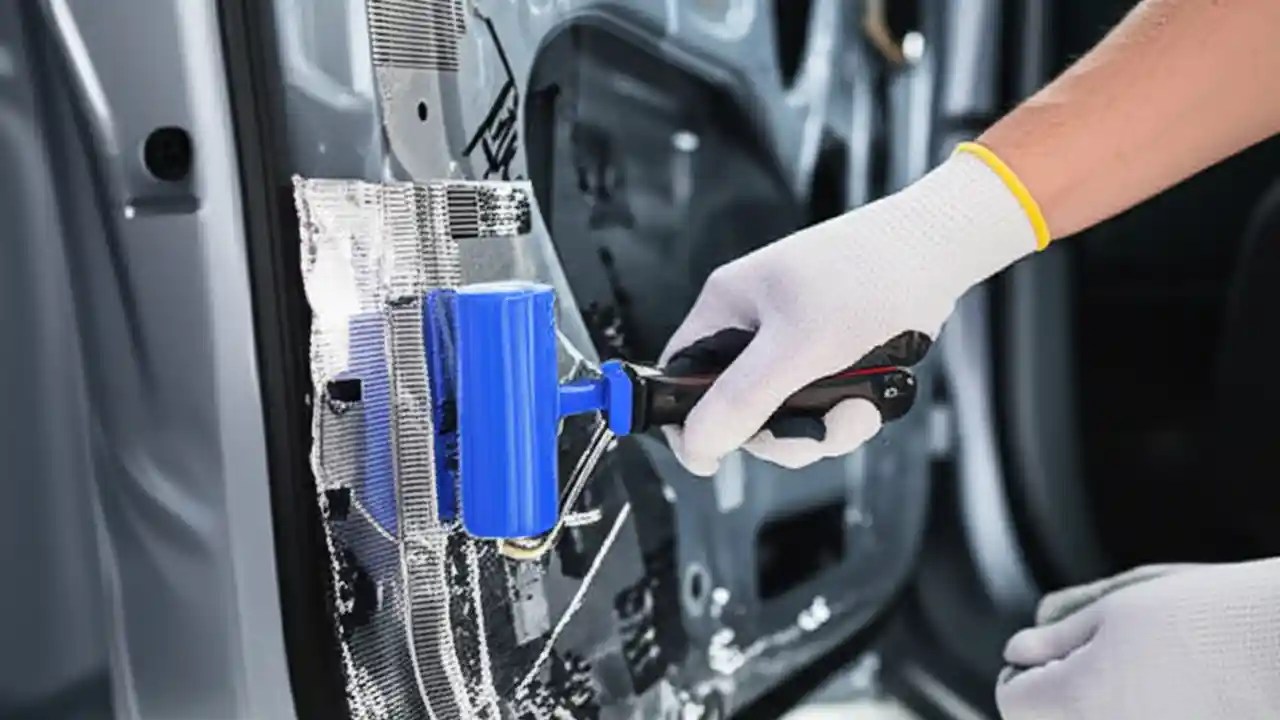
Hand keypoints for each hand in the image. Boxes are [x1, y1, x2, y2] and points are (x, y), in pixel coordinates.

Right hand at [659, 150, 1037, 474]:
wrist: (940, 250)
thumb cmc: (869, 274)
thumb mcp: (800, 346)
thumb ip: (745, 398)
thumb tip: (696, 444)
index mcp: (726, 309)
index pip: (679, 376)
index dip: (688, 422)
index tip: (712, 459)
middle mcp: (753, 329)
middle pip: (738, 412)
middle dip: (783, 432)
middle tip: (815, 429)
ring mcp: (792, 346)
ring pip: (787, 419)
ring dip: (826, 428)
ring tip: (858, 407)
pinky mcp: (830, 358)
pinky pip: (823, 410)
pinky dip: (850, 414)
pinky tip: (874, 396)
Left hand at [997, 559, 1279, 719]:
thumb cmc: (1205, 617)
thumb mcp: (1117, 608)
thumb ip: (1056, 637)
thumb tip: (1017, 654)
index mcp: (1075, 699)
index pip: (1012, 701)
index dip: (1026, 671)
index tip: (1056, 651)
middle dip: (1056, 698)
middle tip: (1101, 664)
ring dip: (1096, 710)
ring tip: (1142, 680)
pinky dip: (1137, 716)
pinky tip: (1171, 699)